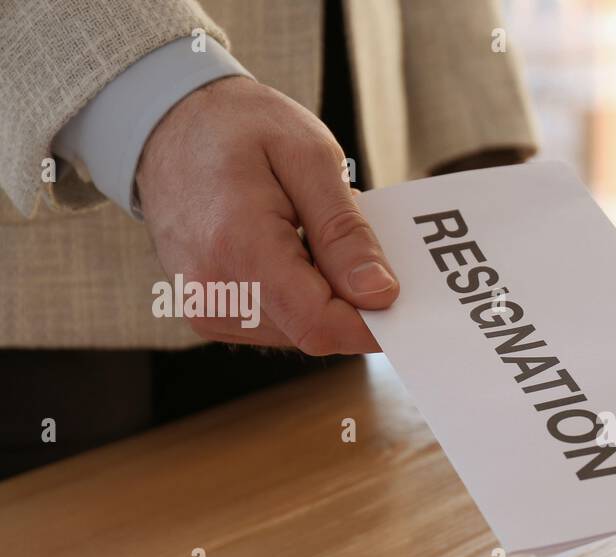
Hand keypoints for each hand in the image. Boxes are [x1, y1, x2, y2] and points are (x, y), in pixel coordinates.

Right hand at [136, 76, 398, 352]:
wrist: (167, 121)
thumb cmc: (238, 127)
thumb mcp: (310, 157)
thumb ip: (345, 232)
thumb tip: (380, 295)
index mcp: (237, 248)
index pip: (321, 324)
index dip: (373, 322)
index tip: (403, 294)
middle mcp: (214, 292)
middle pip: (315, 330)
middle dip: (352, 298)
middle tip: (356, 239)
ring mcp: (207, 307)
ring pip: (300, 330)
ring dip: (327, 294)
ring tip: (314, 233)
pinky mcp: (210, 312)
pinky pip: (278, 321)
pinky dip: (301, 294)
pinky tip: (294, 249)